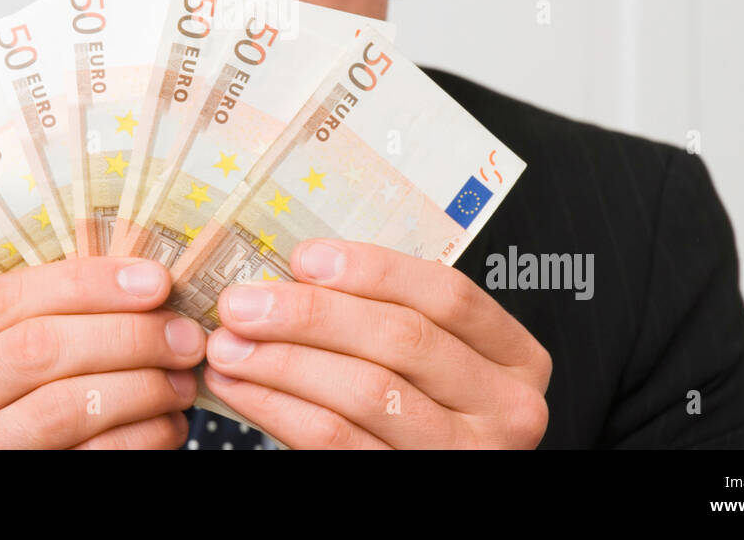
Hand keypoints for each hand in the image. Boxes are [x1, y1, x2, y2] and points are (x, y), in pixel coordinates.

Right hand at [0, 256, 205, 448]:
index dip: (90, 284)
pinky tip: (165, 423)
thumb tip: (140, 280)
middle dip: (126, 336)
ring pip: (63, 408)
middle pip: (40, 349)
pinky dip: (138, 438)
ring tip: (180, 380)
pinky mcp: (3, 492)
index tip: (155, 281)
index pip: (9, 298)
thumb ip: (43, 315)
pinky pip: (86, 459)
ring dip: (140, 389)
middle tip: (183, 336)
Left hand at [202, 240, 550, 448]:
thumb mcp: (435, 357)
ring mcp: (463, 455)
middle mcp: (504, 408)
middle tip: (243, 302)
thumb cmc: (426, 406)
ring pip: (364, 392)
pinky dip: (277, 408)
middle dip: (310, 315)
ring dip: (282, 363)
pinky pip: (336, 442)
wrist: (429, 475)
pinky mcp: (410, 485)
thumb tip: (296, 270)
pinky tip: (241, 387)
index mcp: (515, 357)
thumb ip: (387, 313)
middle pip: (401, 340)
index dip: (372, 271)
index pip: (448, 294)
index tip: (304, 258)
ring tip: (228, 344)